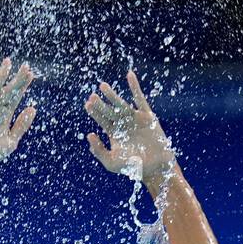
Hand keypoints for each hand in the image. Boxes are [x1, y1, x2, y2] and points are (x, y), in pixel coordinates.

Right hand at [0, 57, 35, 174]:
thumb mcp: (10, 142)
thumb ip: (21, 125)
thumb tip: (33, 108)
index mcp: (5, 118)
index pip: (16, 98)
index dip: (23, 86)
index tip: (31, 74)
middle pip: (8, 91)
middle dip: (16, 78)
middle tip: (26, 66)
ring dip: (2, 76)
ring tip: (8, 62)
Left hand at [85, 69, 176, 187]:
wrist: (155, 168)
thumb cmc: (133, 167)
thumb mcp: (111, 162)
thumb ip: (99, 151)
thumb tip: (89, 134)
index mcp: (114, 133)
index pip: (102, 120)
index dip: (94, 112)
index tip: (87, 105)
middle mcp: (123, 124)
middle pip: (109, 111)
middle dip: (100, 104)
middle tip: (92, 96)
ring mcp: (134, 119)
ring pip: (121, 104)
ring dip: (111, 95)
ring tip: (102, 87)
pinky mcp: (147, 116)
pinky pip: (140, 99)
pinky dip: (134, 87)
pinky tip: (129, 75)